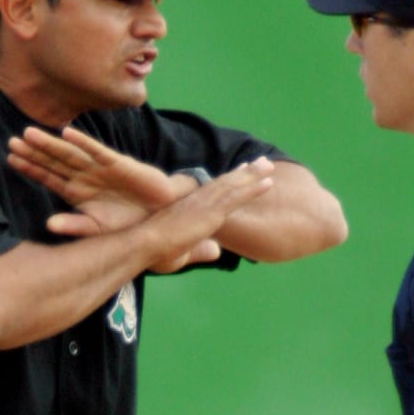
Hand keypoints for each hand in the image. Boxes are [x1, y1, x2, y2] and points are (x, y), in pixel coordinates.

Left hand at [7, 126, 180, 235]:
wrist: (159, 214)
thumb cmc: (127, 222)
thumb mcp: (97, 228)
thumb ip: (73, 226)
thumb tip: (48, 225)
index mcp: (76, 191)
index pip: (48, 176)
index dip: (30, 167)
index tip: (10, 159)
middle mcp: (84, 176)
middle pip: (54, 161)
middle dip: (33, 152)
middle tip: (11, 141)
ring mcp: (99, 168)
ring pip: (70, 153)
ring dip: (50, 144)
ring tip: (29, 134)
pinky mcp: (118, 163)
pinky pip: (97, 151)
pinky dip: (83, 142)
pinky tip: (68, 133)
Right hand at [142, 156, 275, 272]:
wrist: (143, 244)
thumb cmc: (155, 251)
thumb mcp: (181, 253)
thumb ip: (200, 251)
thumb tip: (217, 251)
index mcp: (189, 206)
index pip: (213, 189)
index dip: (229, 178)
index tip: (243, 169)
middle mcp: (198, 200)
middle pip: (227, 182)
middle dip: (246, 172)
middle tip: (263, 161)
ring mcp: (205, 204)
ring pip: (234, 185)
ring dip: (254, 175)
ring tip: (269, 164)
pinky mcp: (211, 212)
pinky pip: (237, 197)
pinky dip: (253, 189)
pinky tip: (268, 183)